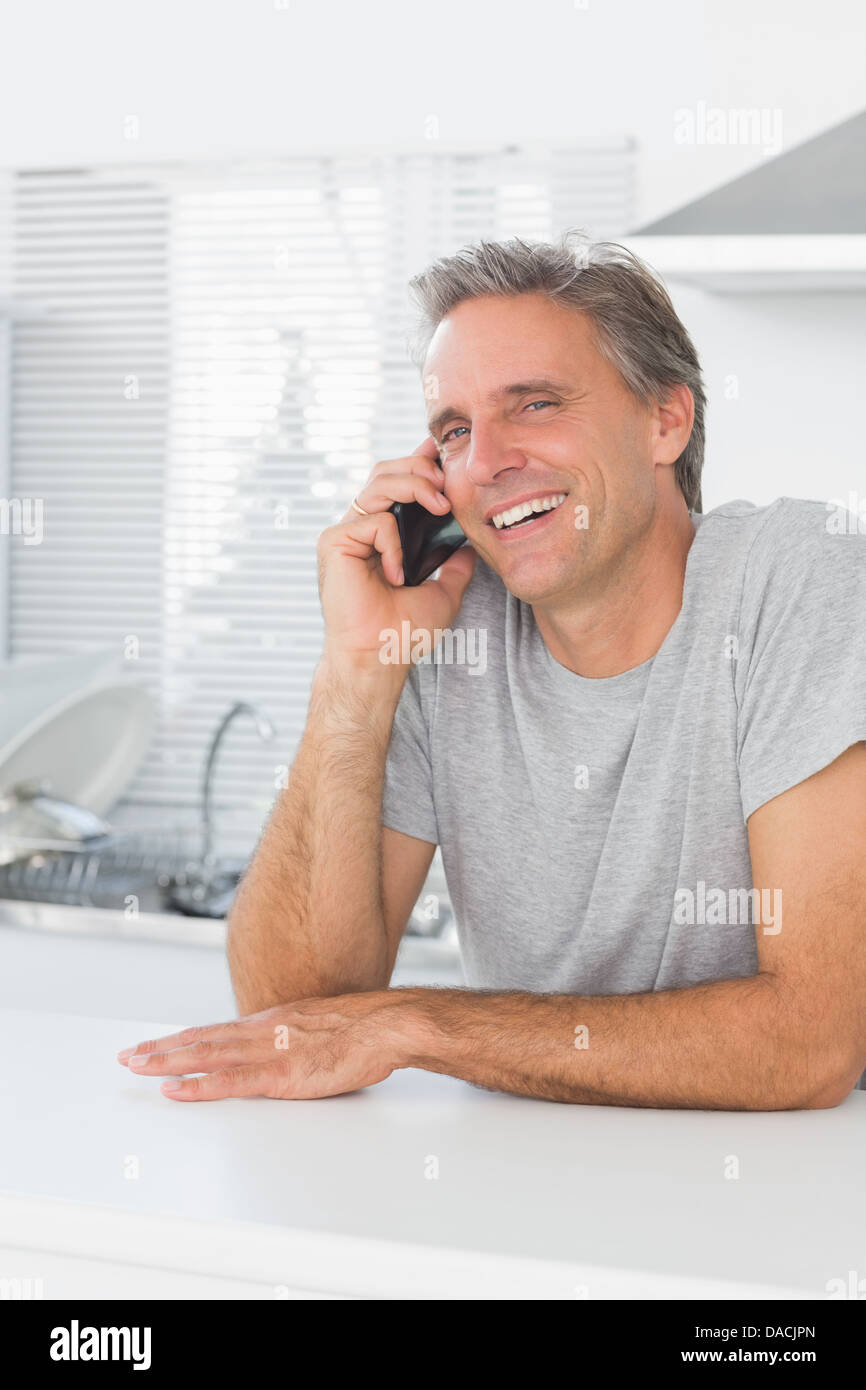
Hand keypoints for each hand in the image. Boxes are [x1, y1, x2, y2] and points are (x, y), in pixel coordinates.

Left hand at [116, 992, 411, 1100]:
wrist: (390, 1025)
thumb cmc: (365, 1029)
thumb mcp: (319, 1027)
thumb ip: (294, 1038)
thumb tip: (282, 1049)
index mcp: (273, 1022)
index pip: (217, 1030)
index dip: (183, 1037)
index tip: (155, 1043)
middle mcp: (264, 1031)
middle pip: (203, 1040)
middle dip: (163, 1048)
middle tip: (129, 1056)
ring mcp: (272, 1051)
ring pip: (209, 1056)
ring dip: (169, 1062)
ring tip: (138, 1067)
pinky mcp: (285, 1074)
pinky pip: (233, 1082)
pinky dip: (201, 1086)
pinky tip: (177, 1089)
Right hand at [317, 435, 475, 665]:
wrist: (381, 656)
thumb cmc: (405, 632)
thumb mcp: (444, 591)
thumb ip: (456, 566)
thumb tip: (474, 546)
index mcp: (384, 533)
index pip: (399, 483)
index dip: (419, 461)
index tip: (443, 452)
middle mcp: (362, 528)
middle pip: (386, 470)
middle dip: (421, 468)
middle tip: (447, 487)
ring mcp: (346, 532)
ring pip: (379, 483)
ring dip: (415, 487)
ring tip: (439, 508)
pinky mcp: (334, 542)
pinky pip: (373, 521)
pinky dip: (393, 544)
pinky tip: (396, 575)